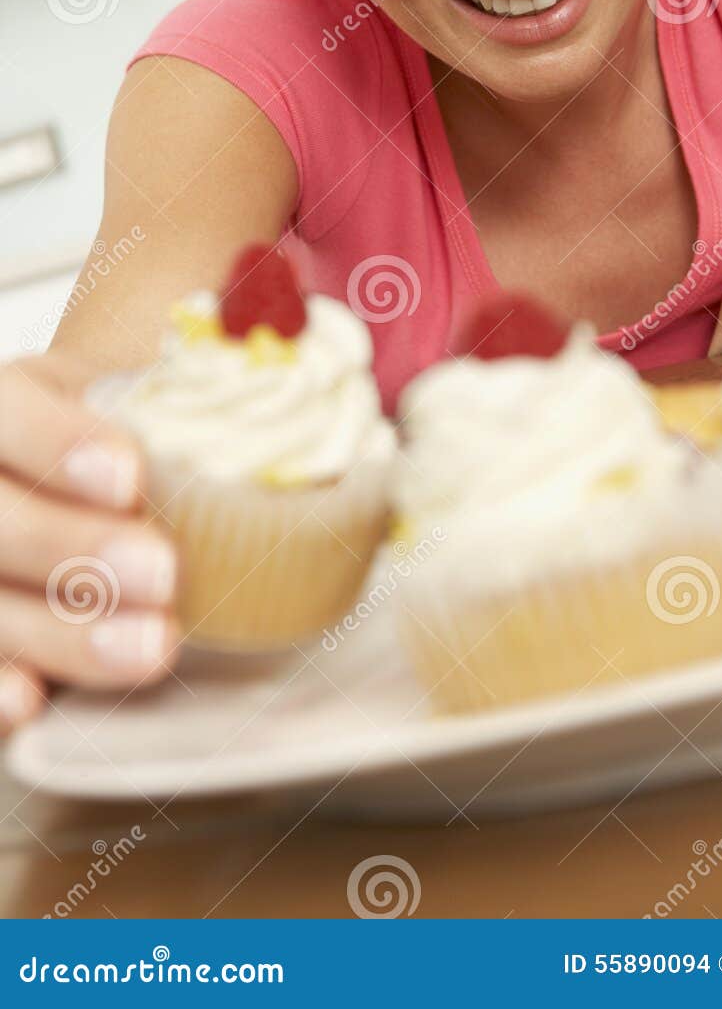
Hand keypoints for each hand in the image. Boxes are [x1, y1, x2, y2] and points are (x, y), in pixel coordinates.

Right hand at [0, 349, 179, 735]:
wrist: (90, 485)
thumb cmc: (133, 438)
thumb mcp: (151, 396)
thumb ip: (201, 396)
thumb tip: (318, 395)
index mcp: (5, 406)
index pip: (7, 413)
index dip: (58, 443)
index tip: (132, 476)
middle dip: (74, 547)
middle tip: (164, 572)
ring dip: (62, 632)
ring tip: (153, 646)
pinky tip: (34, 701)